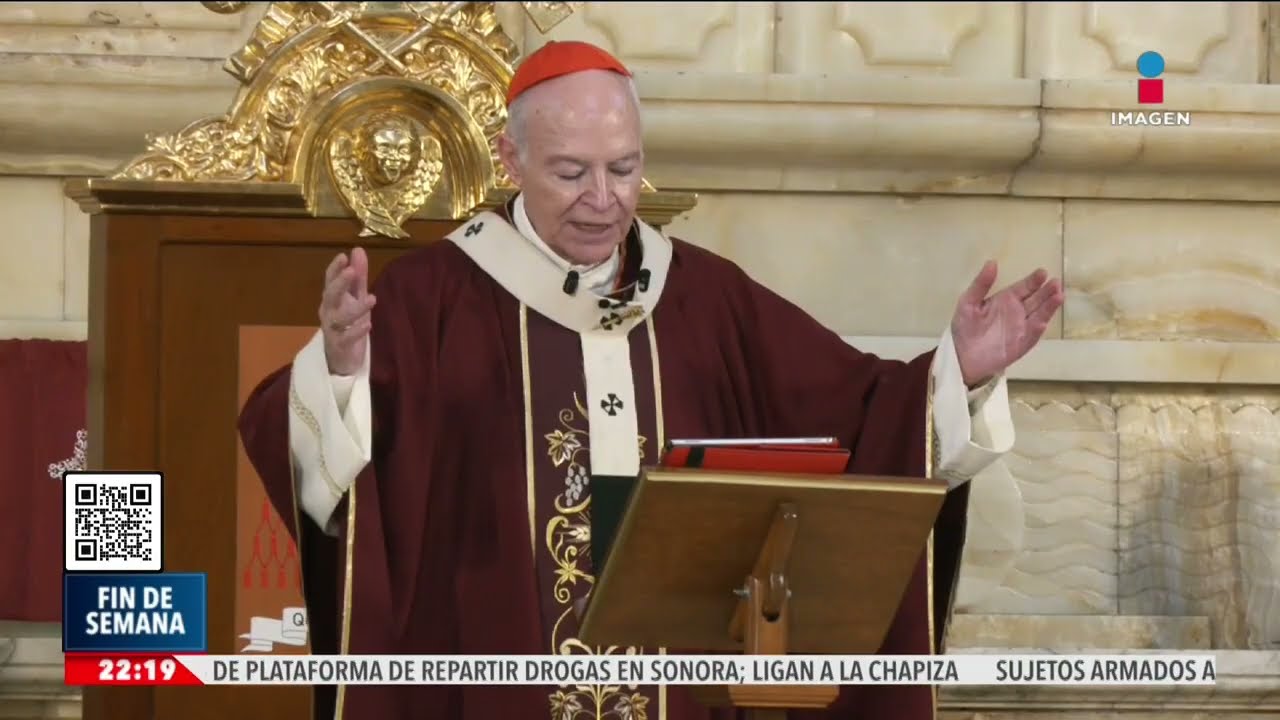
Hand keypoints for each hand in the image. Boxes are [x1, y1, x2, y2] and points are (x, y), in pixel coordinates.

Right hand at [320, 248, 375, 375]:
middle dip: (339, 283)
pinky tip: (368, 324)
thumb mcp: (356, 298)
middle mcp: (328, 312)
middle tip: (350, 270)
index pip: (330, 281)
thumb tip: (357, 249)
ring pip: (339, 318)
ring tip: (372, 298)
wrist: (342, 360)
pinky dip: (356, 331)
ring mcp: (332, 330)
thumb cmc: (348, 324)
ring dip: (356, 307)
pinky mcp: (340, 347)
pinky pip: (346, 338)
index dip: (335, 269)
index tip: (343, 256)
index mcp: (332, 299)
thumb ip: (358, 276)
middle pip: (330, 296)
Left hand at [950, 260, 1062, 385]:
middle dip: (1047, 291)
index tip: (1042, 272)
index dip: (1034, 280)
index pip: (1024, 287)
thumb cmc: (964, 327)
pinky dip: (1038, 327)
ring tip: (1059, 295)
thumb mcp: (968, 302)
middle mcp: (1019, 311)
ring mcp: (1022, 327)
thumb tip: (992, 262)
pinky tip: (1043, 321)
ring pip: (1040, 314)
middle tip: (1056, 283)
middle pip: (1037, 299)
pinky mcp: (1022, 344)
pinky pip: (1032, 335)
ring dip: (1049, 306)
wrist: (962, 355)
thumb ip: (981, 284)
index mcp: (1007, 299)